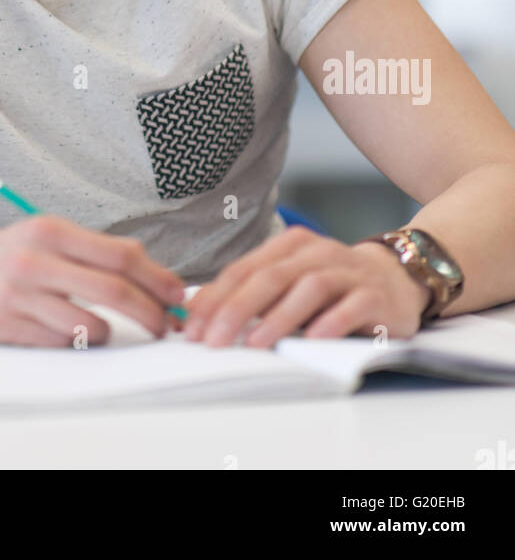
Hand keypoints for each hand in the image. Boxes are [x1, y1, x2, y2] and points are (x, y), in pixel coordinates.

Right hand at [0, 215, 186, 346]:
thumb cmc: (12, 254)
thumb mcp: (49, 237)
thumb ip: (94, 253)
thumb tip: (155, 278)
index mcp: (52, 229)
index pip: (121, 255)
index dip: (157, 278)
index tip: (177, 295)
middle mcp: (34, 258)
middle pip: (114, 291)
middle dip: (150, 312)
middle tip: (164, 325)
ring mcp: (18, 293)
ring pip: (90, 325)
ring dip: (109, 332)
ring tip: (104, 328)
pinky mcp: (5, 325)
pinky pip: (61, 343)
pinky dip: (75, 340)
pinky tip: (68, 330)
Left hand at [181, 226, 431, 347]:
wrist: (396, 277)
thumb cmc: (333, 285)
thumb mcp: (291, 281)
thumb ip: (255, 294)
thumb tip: (201, 316)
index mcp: (289, 246)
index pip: (244, 269)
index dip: (215, 297)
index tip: (192, 326)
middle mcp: (316, 253)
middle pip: (271, 276)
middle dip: (237, 309)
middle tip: (214, 339)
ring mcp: (347, 271)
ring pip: (308, 288)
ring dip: (279, 316)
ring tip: (256, 342)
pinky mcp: (375, 294)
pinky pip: (352, 305)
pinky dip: (332, 321)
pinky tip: (314, 339)